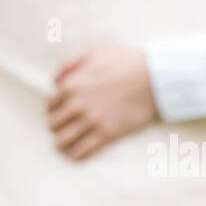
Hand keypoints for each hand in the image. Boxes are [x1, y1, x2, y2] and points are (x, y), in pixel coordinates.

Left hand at [47, 44, 158, 160]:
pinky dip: (75, 154)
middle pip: (53, 125)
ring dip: (62, 143)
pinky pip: (81, 151)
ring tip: (68, 142)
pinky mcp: (107, 134)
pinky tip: (77, 152)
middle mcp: (77, 104)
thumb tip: (55, 81)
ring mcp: (91, 121)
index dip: (54, 109)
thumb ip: (70, 64)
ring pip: (62, 141)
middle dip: (57, 126)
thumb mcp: (94, 51)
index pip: (50, 106)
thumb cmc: (126, 61)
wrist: (155, 77)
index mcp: (72, 85)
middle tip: (66, 126)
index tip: (62, 112)